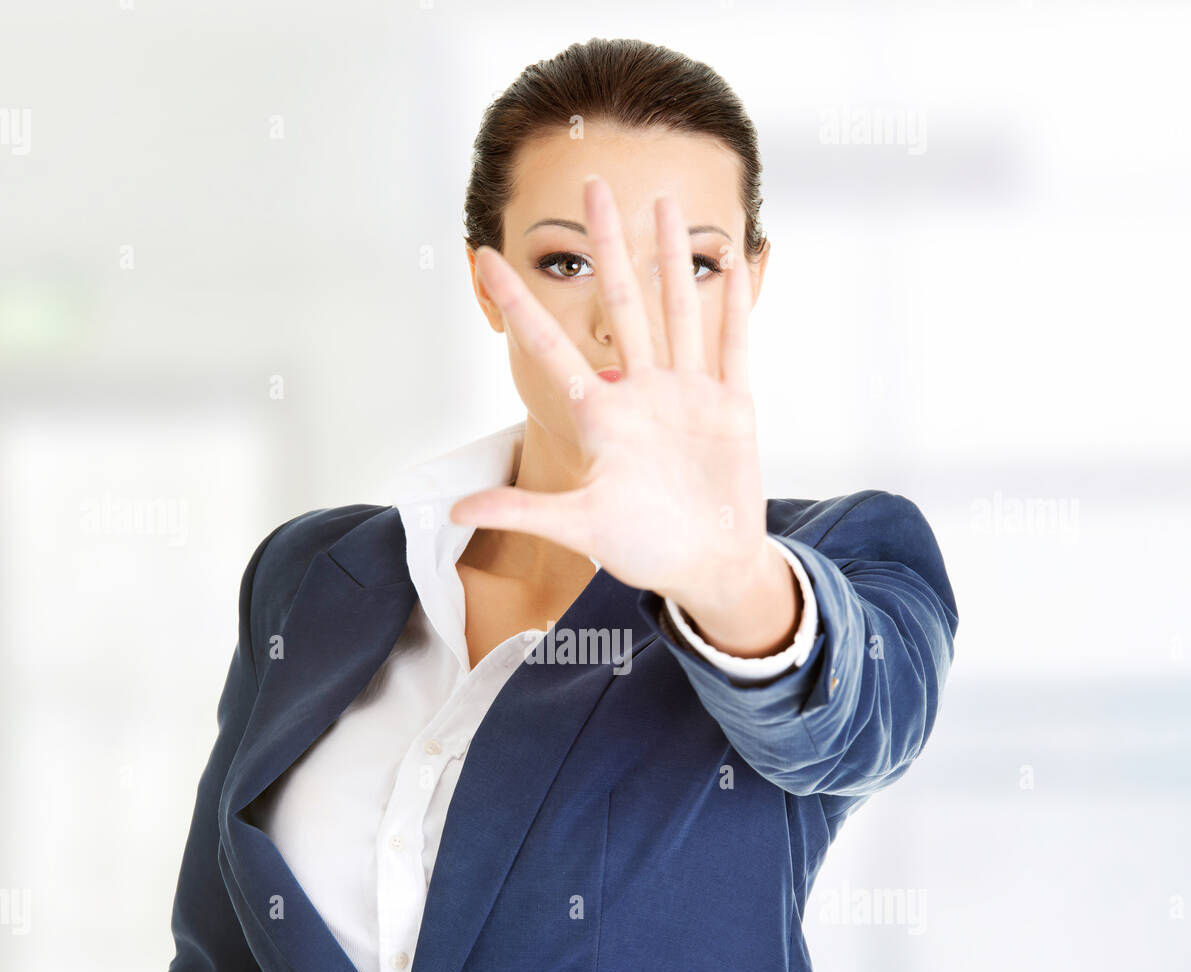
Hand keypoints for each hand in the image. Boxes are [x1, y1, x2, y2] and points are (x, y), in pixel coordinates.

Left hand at [450, 174, 772, 625]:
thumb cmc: (646, 549)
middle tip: (592, 185)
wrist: (708, 567)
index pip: (551, 347)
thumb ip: (524, 513)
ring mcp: (688, 395)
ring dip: (672, 258)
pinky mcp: (731, 406)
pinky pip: (734, 345)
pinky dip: (737, 304)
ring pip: (679, 310)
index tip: (485, 258)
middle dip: (607, 245)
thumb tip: (453, 513)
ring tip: (664, 204)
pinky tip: (735, 261)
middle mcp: (642, 394)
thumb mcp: (582, 528)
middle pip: (622, 305)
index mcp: (602, 417)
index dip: (520, 303)